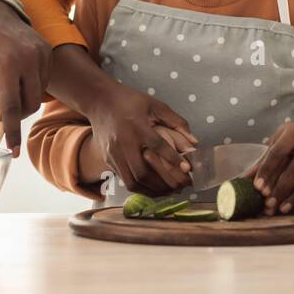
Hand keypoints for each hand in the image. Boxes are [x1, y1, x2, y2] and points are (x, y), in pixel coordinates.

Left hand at [0, 0, 51, 154]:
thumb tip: (0, 118)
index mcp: (6, 64)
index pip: (10, 106)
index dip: (11, 131)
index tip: (12, 151)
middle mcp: (28, 58)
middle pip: (29, 104)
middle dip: (16, 115)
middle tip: (2, 112)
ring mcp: (42, 54)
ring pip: (38, 94)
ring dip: (24, 100)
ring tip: (8, 87)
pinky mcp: (48, 51)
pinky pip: (43, 81)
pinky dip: (31, 86)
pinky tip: (18, 75)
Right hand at [86, 82, 198, 196]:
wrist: (99, 100)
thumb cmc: (130, 100)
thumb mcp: (155, 104)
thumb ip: (176, 122)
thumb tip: (195, 142)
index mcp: (137, 125)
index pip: (157, 145)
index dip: (173, 159)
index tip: (188, 169)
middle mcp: (123, 141)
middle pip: (142, 171)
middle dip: (163, 184)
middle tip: (180, 187)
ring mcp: (113, 153)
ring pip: (132, 181)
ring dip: (152, 190)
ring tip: (169, 192)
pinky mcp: (108, 160)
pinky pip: (125, 180)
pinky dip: (141, 187)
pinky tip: (153, 188)